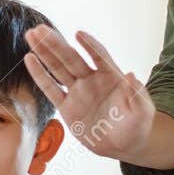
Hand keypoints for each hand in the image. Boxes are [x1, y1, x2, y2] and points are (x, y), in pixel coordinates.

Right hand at [24, 26, 156, 161]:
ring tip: (32, 35)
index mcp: (111, 77)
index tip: (79, 34)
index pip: (99, 56)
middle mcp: (92, 80)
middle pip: (71, 58)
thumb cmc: (136, 126)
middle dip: (56, 44)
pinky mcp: (66, 106)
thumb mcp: (143, 112)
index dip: (90, 45)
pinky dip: (40, 75)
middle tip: (41, 29)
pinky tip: (29, 59)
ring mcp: (78, 91)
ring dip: (45, 52)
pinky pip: (51, 89)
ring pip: (58, 69)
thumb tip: (131, 75)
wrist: (123, 145)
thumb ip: (138, 95)